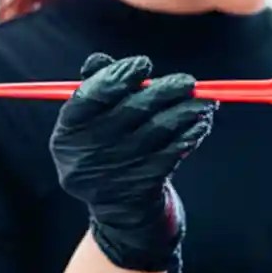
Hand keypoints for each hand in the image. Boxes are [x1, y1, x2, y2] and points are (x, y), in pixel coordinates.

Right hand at [50, 54, 215, 272]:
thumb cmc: (107, 150)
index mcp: (67, 133)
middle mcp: (86, 155)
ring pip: (158, 131)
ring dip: (186, 112)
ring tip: (205, 102)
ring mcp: (114, 172)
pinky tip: (201, 125)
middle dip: (164, 91)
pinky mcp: (142, 186)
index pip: (90, 97)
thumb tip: (100, 60)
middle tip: (188, 81)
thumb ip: (96, 88)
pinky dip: (191, 135)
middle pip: (129, 111)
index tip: (143, 64)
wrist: (120, 212)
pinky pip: (173, 153)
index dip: (118, 77)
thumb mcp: (92, 125)